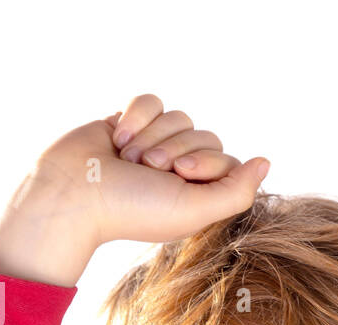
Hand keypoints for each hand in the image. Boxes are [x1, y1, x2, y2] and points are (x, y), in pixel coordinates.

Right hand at [32, 92, 270, 247]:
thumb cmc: (132, 210)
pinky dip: (136, 115)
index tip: (180, 176)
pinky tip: (117, 138)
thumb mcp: (194, 210)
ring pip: (179, 117)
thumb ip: (237, 191)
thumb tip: (264, 162)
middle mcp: (180, 170)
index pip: (227, 160)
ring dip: (152, 137)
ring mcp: (155, 144)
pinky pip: (153, 100)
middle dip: (175, 149)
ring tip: (129, 159)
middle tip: (148, 170)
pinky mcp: (131, 122)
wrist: (72, 192)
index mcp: (198, 195)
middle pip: (205, 136)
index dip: (206, 162)